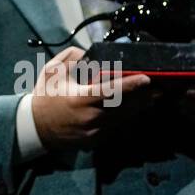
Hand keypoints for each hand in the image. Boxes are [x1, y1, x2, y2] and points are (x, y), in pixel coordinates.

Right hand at [31, 47, 161, 151]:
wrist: (35, 127)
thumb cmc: (45, 95)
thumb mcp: (52, 70)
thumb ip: (72, 57)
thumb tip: (92, 54)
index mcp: (79, 98)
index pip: (110, 91)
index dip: (130, 85)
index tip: (146, 78)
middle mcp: (90, 117)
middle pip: (124, 106)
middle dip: (143, 96)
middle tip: (159, 87)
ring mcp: (95, 132)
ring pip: (123, 118)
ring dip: (138, 106)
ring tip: (153, 96)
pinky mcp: (96, 140)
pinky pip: (116, 126)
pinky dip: (125, 116)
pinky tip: (134, 107)